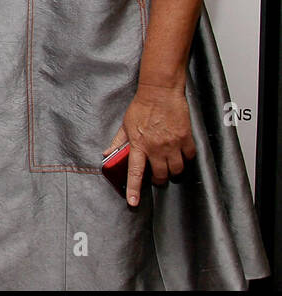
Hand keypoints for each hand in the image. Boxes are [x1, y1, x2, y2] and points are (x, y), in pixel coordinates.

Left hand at [106, 82, 195, 206]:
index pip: (134, 172)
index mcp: (138, 144)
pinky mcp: (185, 138)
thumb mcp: (126, 124)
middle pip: (161, 176)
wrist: (160, 92)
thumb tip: (107, 154)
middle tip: (157, 175)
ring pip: (176, 170)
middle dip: (159, 179)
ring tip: (169, 165)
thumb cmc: (141, 107)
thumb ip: (118, 142)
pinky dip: (186, 159)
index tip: (134, 203)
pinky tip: (180, 153)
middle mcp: (155, 147)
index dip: (134, 189)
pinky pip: (189, 157)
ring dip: (173, 171)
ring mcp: (172, 144)